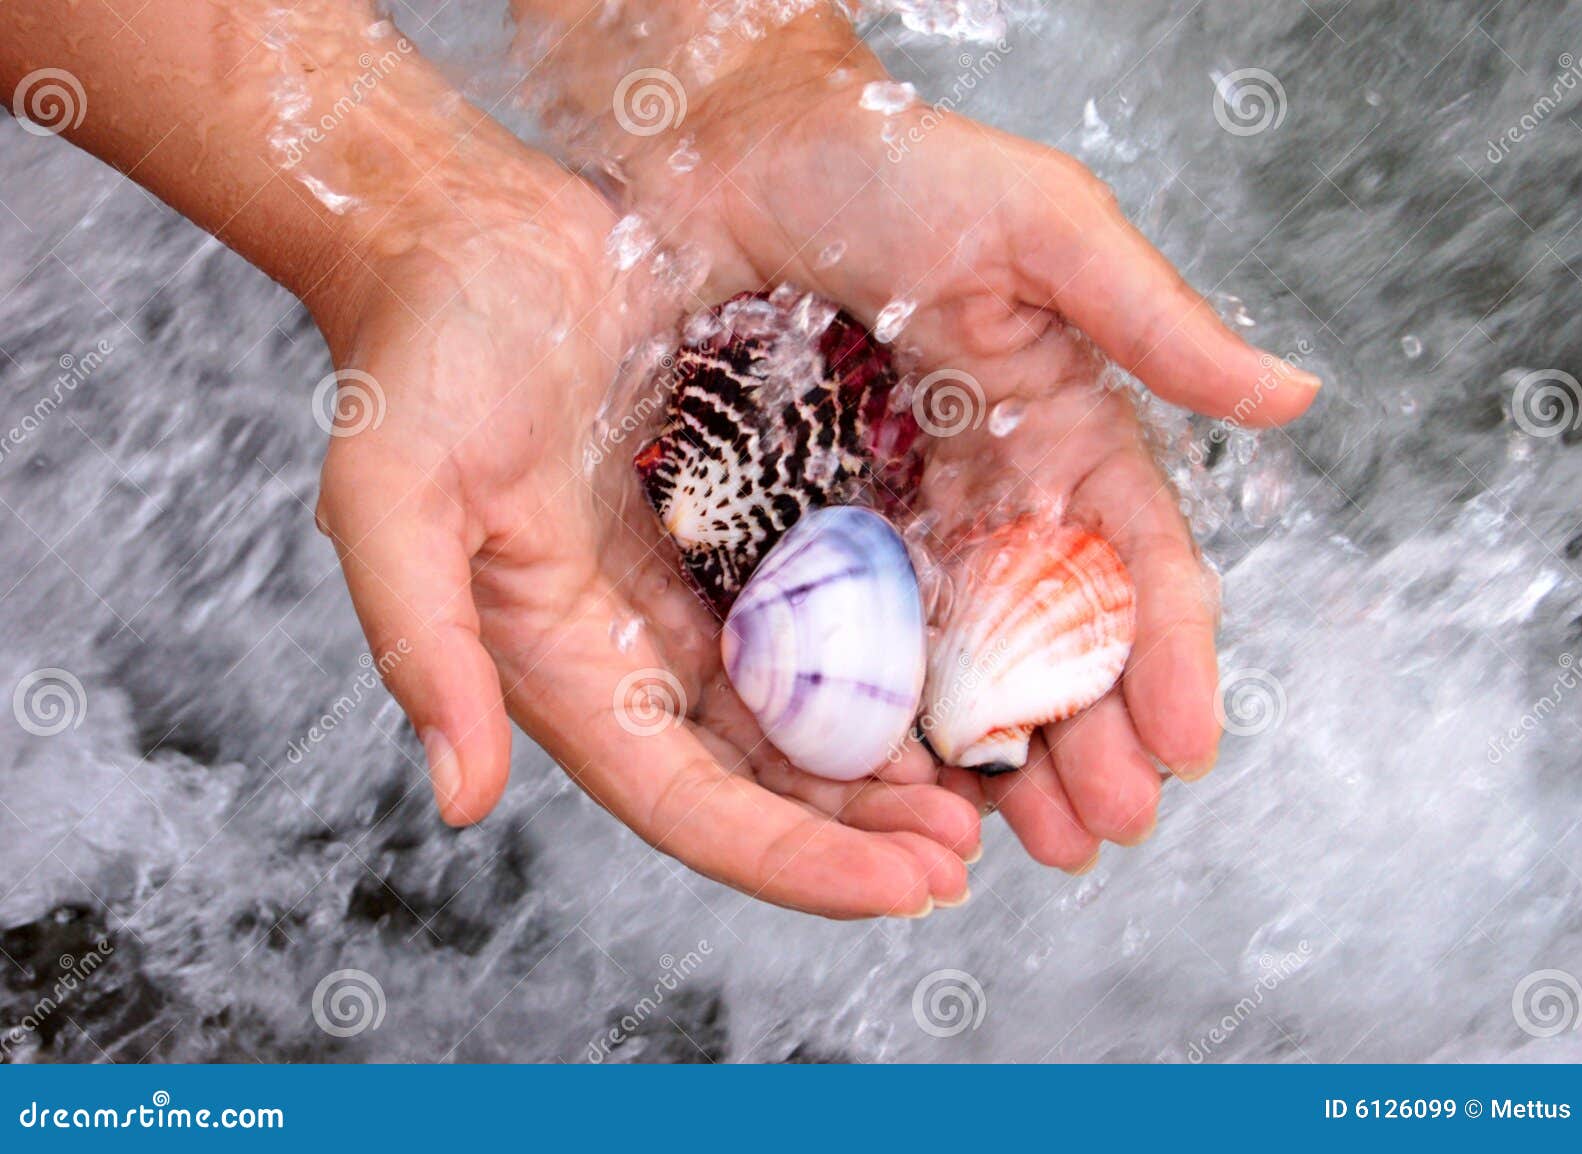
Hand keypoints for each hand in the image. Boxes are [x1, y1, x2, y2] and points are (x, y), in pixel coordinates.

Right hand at [312, 130, 976, 918]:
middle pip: (758, 786)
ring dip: (881, 771)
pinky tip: (946, 677)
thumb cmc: (421, 355)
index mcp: (560, 669)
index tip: (907, 888)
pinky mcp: (721, 535)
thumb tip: (460, 797)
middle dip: (859, 837)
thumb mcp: (394, 491)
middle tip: (968, 856)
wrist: (461, 237)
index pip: (689, 806)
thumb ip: (422, 642)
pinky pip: (812, 625)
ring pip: (795, 720)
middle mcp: (624, 655)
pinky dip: (877, 667)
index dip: (795, 861)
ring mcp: (677, 598)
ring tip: (981, 796)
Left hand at [611, 14, 1320, 869]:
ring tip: (1031, 839)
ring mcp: (908, 520)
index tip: (1186, 741)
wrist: (729, 156)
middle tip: (1103, 829)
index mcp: (1066, 426)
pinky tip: (914, 785)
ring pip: (973, 665)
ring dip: (1011, 758)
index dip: (1170, 653)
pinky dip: (898, 719)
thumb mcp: (1040, 229)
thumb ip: (1155, 321)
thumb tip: (1294, 398)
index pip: (1136, 559)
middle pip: (1060, 640)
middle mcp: (996, 489)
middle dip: (1095, 737)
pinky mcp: (818, 534)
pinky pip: (867, 642)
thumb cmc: (892, 166)